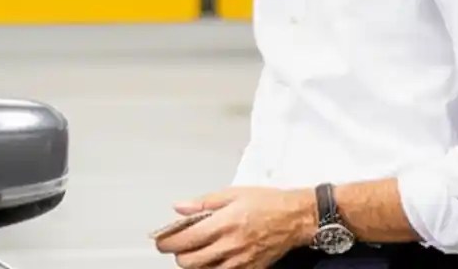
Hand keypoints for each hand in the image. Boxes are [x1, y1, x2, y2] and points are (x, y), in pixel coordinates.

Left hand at [153, 186, 315, 268]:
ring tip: (196, 251)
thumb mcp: (232, 194)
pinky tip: (213, 258)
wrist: (296, 218)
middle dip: (178, 254)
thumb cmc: (267, 203)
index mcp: (223, 223)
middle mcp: (229, 245)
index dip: (166, 242)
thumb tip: (180, 208)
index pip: (184, 240)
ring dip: (194, 263)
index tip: (161, 239)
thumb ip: (203, 203)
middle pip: (189, 262)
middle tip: (179, 245)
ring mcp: (239, 261)